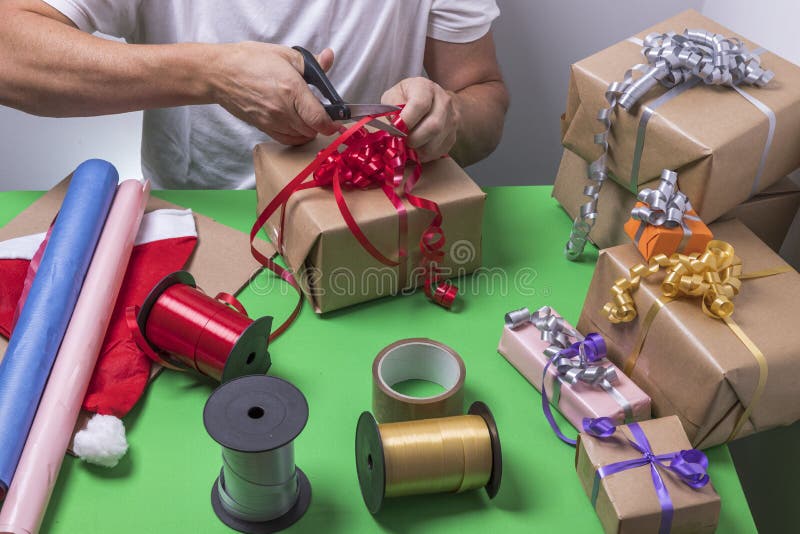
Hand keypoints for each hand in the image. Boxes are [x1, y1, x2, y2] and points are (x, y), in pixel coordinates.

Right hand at [210, 42, 338, 144]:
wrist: (219, 73)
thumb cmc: (249, 61)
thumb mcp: (285, 55)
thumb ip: (312, 63)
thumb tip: (329, 57)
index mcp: (292, 90)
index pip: (320, 119)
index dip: (333, 124)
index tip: (338, 121)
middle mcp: (283, 110)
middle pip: (313, 130)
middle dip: (322, 124)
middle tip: (323, 113)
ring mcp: (272, 121)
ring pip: (301, 137)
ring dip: (309, 129)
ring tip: (308, 116)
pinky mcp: (264, 128)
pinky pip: (287, 140)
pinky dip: (297, 136)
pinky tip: (297, 125)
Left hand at [381, 77, 458, 161]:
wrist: (431, 101)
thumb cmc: (406, 99)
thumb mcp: (394, 96)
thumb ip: (390, 109)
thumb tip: (390, 128)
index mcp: (425, 87)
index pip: (420, 104)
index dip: (406, 121)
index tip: (395, 130)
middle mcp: (443, 101)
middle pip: (433, 126)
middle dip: (413, 140)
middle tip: (401, 143)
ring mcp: (451, 119)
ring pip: (436, 143)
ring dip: (418, 151)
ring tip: (407, 147)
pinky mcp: (453, 136)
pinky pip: (439, 152)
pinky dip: (424, 155)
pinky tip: (416, 149)